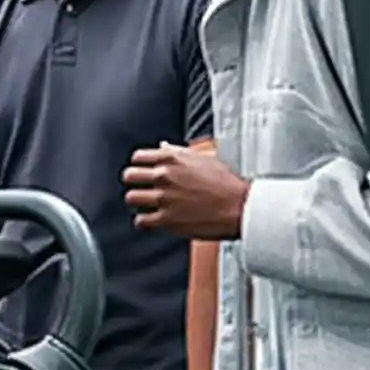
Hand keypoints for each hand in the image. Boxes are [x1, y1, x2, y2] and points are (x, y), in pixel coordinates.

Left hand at [122, 141, 249, 240]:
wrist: (240, 206)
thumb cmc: (227, 183)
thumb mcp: (203, 158)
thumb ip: (178, 152)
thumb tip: (163, 147)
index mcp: (172, 158)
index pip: (137, 157)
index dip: (138, 165)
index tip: (140, 171)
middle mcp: (164, 176)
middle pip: (129, 176)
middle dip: (133, 182)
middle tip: (139, 188)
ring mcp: (164, 198)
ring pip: (131, 198)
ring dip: (137, 202)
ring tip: (145, 205)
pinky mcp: (167, 219)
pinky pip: (141, 221)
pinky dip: (143, 222)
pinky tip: (151, 221)